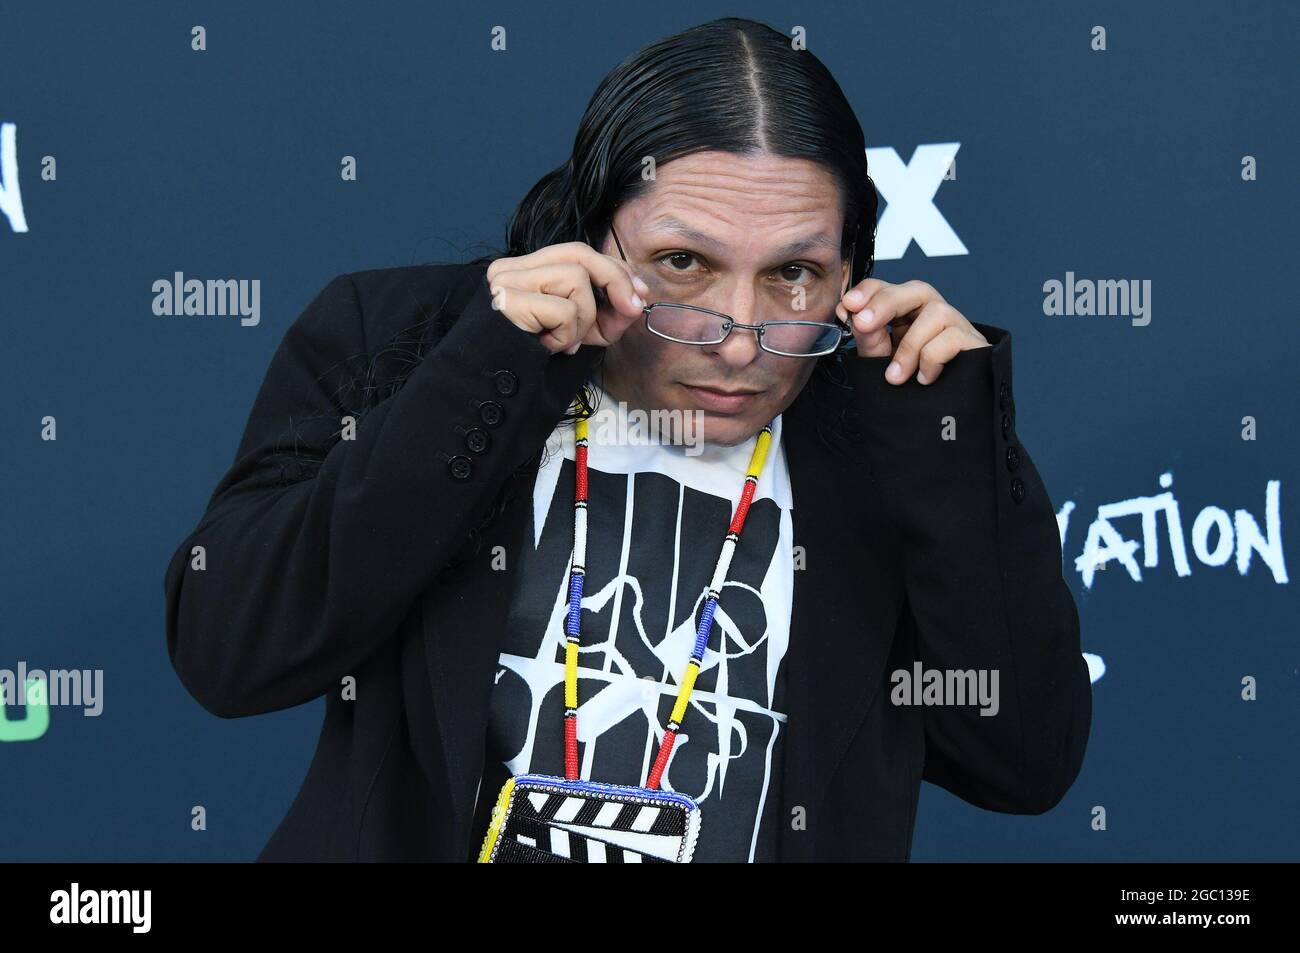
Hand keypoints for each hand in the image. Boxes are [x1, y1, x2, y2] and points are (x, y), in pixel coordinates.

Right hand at [486, 242, 650, 354]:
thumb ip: (603, 314)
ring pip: (575, 278)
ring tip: (564, 342)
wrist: (492, 387)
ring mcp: (506, 281)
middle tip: (632, 307)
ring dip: (584, 318)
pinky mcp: (507, 301)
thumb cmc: (531, 360)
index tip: (638, 292)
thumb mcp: (576, 331)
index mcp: (524, 271)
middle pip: (578, 252)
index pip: (577, 253)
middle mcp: (511, 269)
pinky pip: (563, 310)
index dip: (614, 269)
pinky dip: (567, 334)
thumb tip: (636, 301)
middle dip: (615, 279)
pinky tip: (549, 347)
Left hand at [835, 278, 989, 383]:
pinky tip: (924, 378)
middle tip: (863, 323)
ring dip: (909, 345)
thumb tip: (853, 315)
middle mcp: (933, 315)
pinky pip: (952, 337)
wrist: (945, 418)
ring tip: (896, 376)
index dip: (869, 291)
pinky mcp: (974, 344)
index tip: (848, 305)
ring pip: (936, 312)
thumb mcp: (882, 363)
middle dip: (885, 303)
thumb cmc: (914, 389)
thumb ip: (869, 339)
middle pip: (916, 289)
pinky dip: (931, 358)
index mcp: (908, 315)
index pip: (890, 288)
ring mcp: (957, 327)